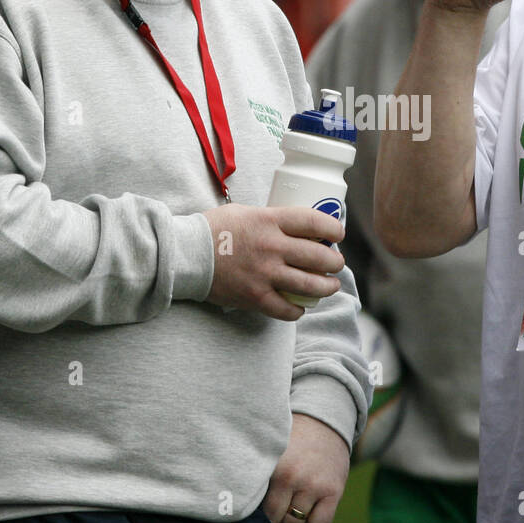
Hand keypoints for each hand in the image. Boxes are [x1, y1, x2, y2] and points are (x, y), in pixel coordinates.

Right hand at [201, 204, 344, 320]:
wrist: (185, 254)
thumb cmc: (213, 229)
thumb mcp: (246, 212)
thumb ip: (271, 219)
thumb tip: (296, 227)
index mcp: (270, 221)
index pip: (314, 222)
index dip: (333, 229)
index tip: (338, 234)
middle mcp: (272, 247)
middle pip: (319, 257)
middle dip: (335, 262)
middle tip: (336, 263)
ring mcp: (265, 273)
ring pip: (311, 285)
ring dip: (327, 287)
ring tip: (330, 286)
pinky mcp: (255, 296)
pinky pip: (287, 309)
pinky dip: (298, 310)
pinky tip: (300, 307)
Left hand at [261, 413, 350, 522]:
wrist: (323, 422)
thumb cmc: (290, 440)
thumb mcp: (270, 451)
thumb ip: (258, 474)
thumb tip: (238, 504)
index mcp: (273, 467)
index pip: (256, 507)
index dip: (256, 510)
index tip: (258, 504)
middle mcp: (293, 477)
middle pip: (274, 519)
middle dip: (274, 516)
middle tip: (277, 502)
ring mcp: (314, 486)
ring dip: (291, 521)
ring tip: (292, 505)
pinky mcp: (334, 492)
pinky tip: (307, 516)